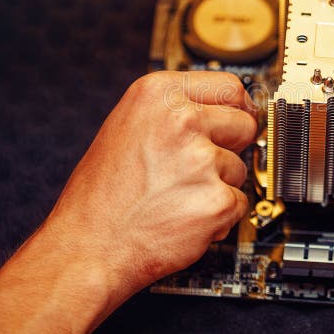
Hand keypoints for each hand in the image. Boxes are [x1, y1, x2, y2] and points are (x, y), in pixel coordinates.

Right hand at [43, 70, 255, 291]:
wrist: (88, 246)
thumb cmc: (102, 194)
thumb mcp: (127, 127)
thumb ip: (173, 111)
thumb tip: (224, 109)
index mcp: (158, 95)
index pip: (229, 87)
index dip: (236, 108)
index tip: (237, 118)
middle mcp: (182, 121)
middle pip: (244, 124)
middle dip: (231, 147)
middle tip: (198, 167)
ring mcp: (202, 162)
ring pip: (239, 168)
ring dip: (219, 186)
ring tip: (177, 197)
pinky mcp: (217, 201)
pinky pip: (239, 202)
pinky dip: (219, 216)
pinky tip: (185, 217)